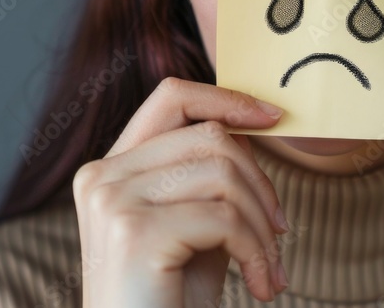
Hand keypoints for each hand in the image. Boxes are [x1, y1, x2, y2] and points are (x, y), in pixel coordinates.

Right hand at [72, 77, 289, 306]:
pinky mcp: (134, 233)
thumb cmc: (169, 302)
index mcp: (110, 168)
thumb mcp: (192, 227)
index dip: (227, 97)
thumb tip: (250, 124)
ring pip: (224, 174)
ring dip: (264, 226)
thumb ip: (206, 175)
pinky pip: (225, 219)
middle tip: (281, 234)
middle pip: (209, 135)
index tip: (274, 116)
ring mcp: (112, 201)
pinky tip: (260, 287)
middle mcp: (102, 176)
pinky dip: (258, 254)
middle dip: (262, 182)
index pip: (171, 97)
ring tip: (270, 270)